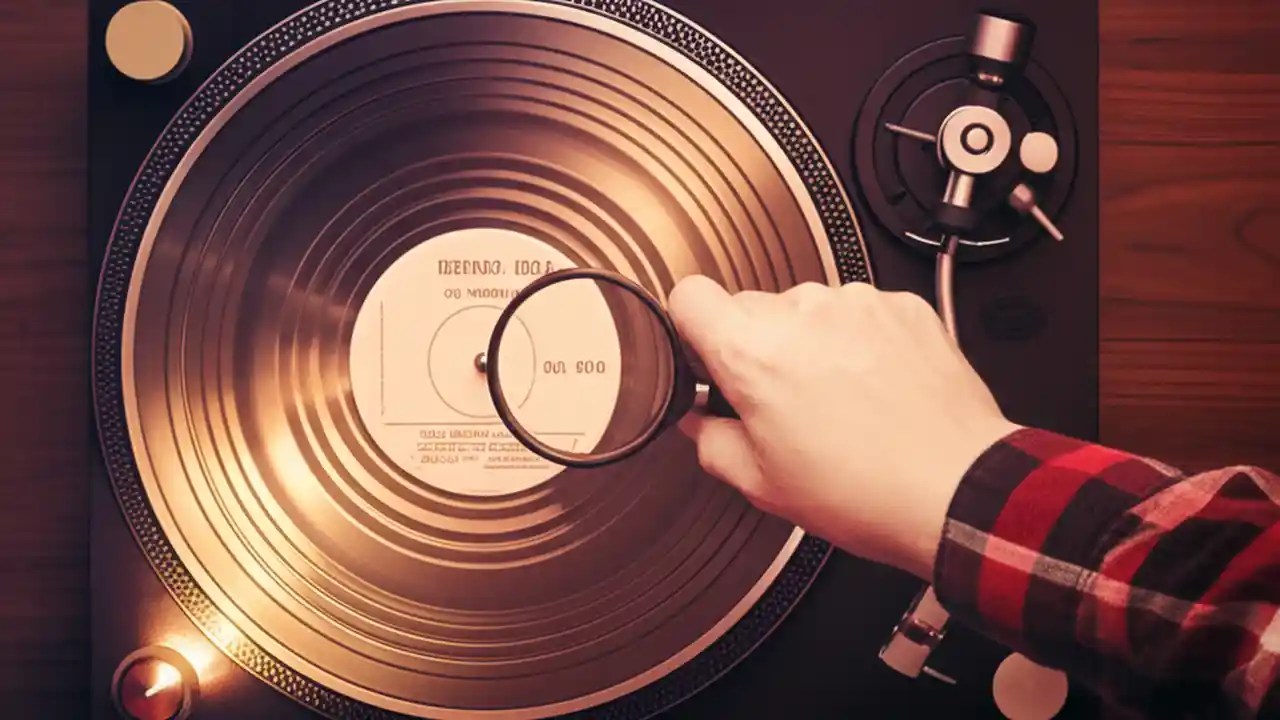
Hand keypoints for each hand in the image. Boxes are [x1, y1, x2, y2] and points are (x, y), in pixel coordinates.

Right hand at [666, 276, 1019, 579]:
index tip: (707, 356)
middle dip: (757, 348)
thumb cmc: (865, 491)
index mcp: (753, 353)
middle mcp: (802, 312)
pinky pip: (859, 312)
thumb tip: (700, 422)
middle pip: (750, 307)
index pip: (690, 295)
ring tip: (839, 402)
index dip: (691, 327)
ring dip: (811, 343)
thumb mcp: (762, 484)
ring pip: (807, 309)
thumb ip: (711, 442)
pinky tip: (875, 389)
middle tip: (781, 402)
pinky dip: (859, 341)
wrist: (958, 488)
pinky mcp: (902, 306)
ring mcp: (857, 303)